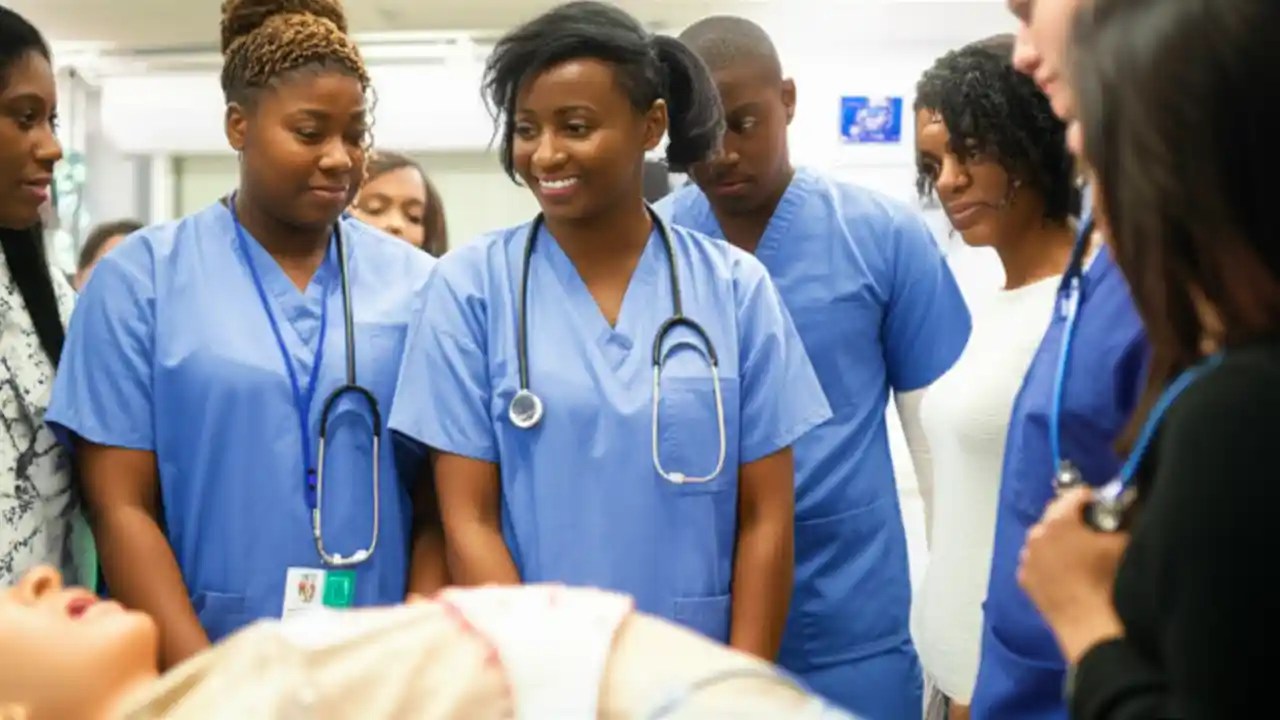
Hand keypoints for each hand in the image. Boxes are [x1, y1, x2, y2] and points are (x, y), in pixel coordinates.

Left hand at [1018, 488, 1128, 662]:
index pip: (1075, 495)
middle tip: (1089, 527)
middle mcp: (1036, 534)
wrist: (1087, 621)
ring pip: (1042, 538)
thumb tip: (1124, 512)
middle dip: (1071, 517)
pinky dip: (1047, 561)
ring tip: (1076, 552)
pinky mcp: (1023, 578)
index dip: (1092, 497)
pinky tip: (1063, 572)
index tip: (1102, 504)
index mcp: (1058, 520)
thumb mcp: (1121, 544)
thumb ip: (1120, 522)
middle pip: (1055, 515)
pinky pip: (1036, 560)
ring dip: (1056, 540)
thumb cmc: (1105, 578)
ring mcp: (1026, 557)